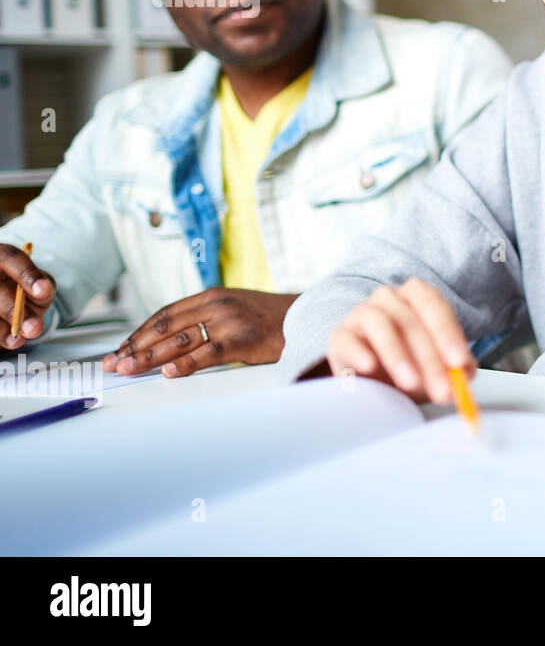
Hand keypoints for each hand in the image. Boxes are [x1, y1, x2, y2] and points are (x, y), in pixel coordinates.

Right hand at [0, 243, 56, 349]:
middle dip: (13, 310)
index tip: (43, 292)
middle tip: (33, 328)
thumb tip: (41, 297)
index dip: (27, 275)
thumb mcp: (39, 285)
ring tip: (16, 341)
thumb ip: (43, 289)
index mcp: (1, 256)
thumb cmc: (25, 287)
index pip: (12, 259)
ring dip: (0, 328)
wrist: (8, 294)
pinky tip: (6, 341)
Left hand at [104, 288, 296, 377]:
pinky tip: (168, 372)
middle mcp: (216, 305)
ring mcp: (229, 321)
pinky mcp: (243, 339)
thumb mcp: (232, 308)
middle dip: (135, 347)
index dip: (138, 333)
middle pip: (165, 327)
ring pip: (180, 340)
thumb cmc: (268, 318)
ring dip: (150, 357)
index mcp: (210, 296)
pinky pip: (207, 353)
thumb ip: (203, 318)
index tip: (120, 350)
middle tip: (115, 363)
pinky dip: (185, 363)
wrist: (305, 316)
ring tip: (131, 369)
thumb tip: (167, 341)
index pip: (163, 315)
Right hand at [326, 279, 475, 405]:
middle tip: (442, 389)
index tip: (459, 363)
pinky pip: (347, 340)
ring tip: (411, 383)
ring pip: (381, 324)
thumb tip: (465, 373)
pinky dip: (359, 352)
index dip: (448, 334)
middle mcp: (388, 299)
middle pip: (410, 320)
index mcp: (417, 297)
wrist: (372, 378)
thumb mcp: (438, 365)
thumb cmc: (409, 364)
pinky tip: (370, 367)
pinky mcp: (340, 337)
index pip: (434, 306)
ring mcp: (361, 314)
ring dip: (398, 354)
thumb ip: (455, 366)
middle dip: (429, 358)